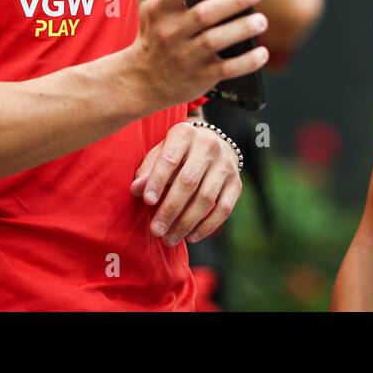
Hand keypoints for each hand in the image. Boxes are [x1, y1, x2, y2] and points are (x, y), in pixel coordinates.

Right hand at [121, 0, 268, 110]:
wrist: (144, 80)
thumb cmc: (153, 33)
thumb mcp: (146, 1)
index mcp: (159, 10)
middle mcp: (171, 33)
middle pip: (204, 13)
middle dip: (233, 1)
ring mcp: (186, 56)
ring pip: (216, 40)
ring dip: (242, 29)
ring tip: (260, 20)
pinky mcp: (201, 76)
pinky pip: (227, 69)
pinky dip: (247, 62)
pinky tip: (261, 52)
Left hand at [130, 121, 242, 245]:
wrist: (213, 143)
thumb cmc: (178, 152)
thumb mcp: (160, 152)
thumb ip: (148, 169)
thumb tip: (136, 190)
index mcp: (185, 134)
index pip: (170, 159)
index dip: (158, 181)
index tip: (147, 202)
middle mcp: (208, 146)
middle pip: (188, 182)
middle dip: (170, 209)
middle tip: (156, 231)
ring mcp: (225, 165)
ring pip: (206, 198)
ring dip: (186, 223)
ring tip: (169, 238)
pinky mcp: (236, 183)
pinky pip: (223, 209)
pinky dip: (207, 226)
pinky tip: (191, 236)